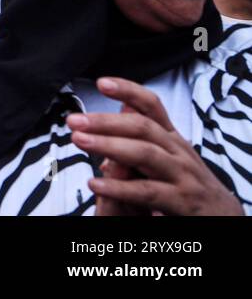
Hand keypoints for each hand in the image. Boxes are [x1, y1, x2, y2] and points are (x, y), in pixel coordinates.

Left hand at [68, 77, 243, 215]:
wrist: (224, 216)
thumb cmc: (188, 182)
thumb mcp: (170, 153)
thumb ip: (147, 133)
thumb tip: (124, 106)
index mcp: (171, 138)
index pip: (151, 106)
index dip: (128, 91)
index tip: (102, 82)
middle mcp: (177, 152)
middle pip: (142, 128)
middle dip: (105, 121)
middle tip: (74, 121)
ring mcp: (181, 176)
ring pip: (144, 154)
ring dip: (109, 146)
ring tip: (79, 141)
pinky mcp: (181, 201)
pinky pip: (147, 191)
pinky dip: (120, 187)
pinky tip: (96, 184)